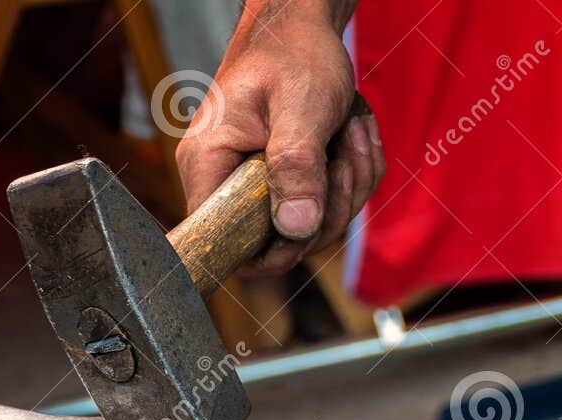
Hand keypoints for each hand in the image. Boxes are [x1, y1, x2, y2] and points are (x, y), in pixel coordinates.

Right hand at [174, 1, 382, 273]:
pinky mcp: (286, 183)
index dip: (271, 252)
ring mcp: (257, 185)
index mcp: (207, 164)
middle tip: (341, 149)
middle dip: (329, 205)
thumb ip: (295, 165)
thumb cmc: (293, 52)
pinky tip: (350, 133)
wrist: (303, 24)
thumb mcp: (301, 105)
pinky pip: (329, 205)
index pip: (223, 245)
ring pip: (314, 227)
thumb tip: (294, 228)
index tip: (308, 221)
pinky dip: (353, 173)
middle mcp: (224, 182)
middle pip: (281, 243)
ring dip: (349, 183)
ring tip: (347, 128)